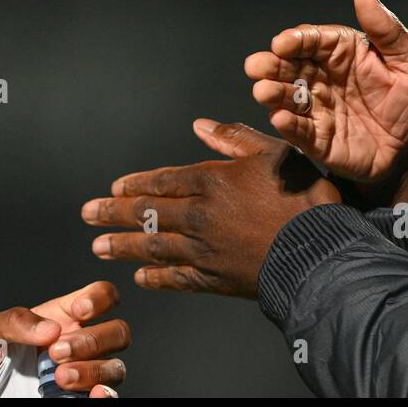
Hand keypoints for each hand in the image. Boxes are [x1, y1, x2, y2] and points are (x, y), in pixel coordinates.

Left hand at [0, 281, 129, 397]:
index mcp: (59, 318)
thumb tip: (49, 327)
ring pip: (114, 366)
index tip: (79, 311)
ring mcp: (81, 374)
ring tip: (58, 378)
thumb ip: (13, 320)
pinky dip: (105, 395)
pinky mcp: (78, 400)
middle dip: (93, 339)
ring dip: (92, 369)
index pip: (100, 296)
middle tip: (56, 352)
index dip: (99, 298)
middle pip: (117, 331)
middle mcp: (77, 344)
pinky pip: (108, 396)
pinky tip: (90, 395)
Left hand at [82, 120, 340, 297]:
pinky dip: (156, 277)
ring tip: (99, 247)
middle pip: (147, 214)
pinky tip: (141, 276)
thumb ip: (233, 139)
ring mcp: (204, 251)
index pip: (161, 182)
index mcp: (211, 181)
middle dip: (113, 214)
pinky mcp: (216, 280)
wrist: (319, 254)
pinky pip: (177, 279)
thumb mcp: (273, 152)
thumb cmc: (302, 198)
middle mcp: (199, 216)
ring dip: (123, 246)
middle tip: (88, 214)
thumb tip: (199, 126)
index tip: (113, 189)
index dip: (134, 186)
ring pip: (154, 247)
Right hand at [244, 0, 407, 184]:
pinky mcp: (317, 140)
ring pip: (287, 98)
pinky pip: (300, 132)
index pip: (313, 40)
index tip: (283, 43)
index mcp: (342, 52)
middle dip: (271, 65)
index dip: (296, 40)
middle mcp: (322, 78)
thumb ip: (387, 30)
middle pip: (290, 67)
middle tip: (257, 66)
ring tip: (264, 92)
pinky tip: (281, 118)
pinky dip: (288, 126)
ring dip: (273, 94)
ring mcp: (317, 109)